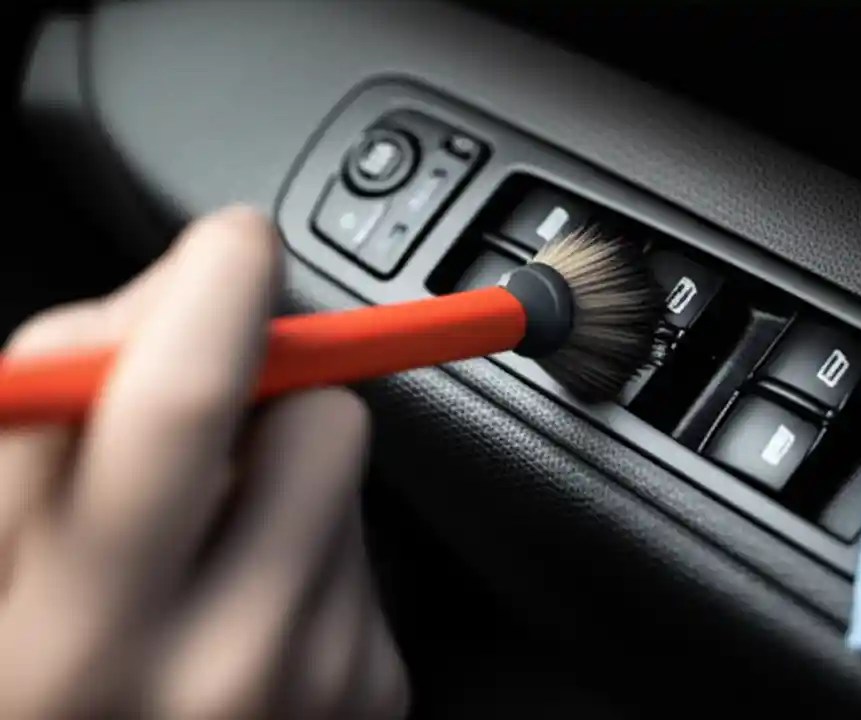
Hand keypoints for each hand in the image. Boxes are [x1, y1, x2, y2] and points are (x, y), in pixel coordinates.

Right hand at [0, 207, 407, 718]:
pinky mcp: (373, 687)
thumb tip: (179, 292)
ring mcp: (311, 682)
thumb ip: (52, 424)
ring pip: (345, 467)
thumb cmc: (37, 678)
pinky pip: (365, 542)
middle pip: (315, 416)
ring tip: (215, 535)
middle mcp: (213, 666)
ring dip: (287, 467)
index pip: (178, 403)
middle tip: (237, 369)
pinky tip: (253, 598)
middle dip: (280, 367)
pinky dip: (312, 544)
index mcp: (73, 633)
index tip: (233, 243)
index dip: (216, 291)